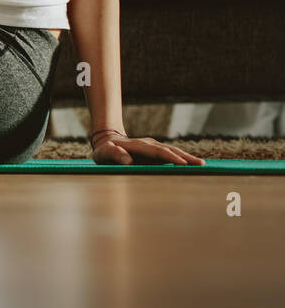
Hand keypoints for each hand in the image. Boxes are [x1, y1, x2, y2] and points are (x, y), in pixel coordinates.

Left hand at [90, 131, 204, 165]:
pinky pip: (171, 155)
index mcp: (138, 146)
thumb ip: (114, 155)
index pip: (157, 152)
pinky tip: (193, 166)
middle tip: (201, 165)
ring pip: (173, 152)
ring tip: (202, 165)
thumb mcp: (104, 153)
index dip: (170, 158)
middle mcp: (149, 144)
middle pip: (170, 151)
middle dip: (185, 157)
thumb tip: (127, 161)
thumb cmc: (105, 150)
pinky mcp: (155, 152)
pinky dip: (182, 159)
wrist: (107, 141)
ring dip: (187, 158)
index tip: (183, 164)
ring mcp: (154, 147)